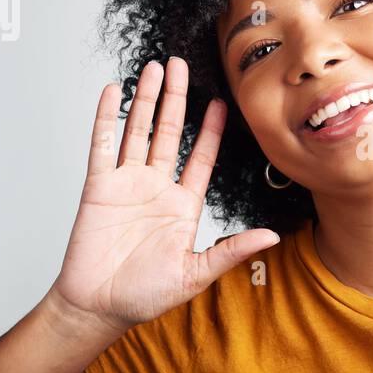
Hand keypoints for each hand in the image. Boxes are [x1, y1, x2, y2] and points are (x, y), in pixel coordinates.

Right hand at [51, 58, 279, 333]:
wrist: (99, 307)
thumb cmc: (146, 295)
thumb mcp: (196, 273)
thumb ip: (232, 250)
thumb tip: (273, 236)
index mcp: (184, 205)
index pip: (202, 158)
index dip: (212, 130)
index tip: (223, 102)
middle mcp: (157, 187)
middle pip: (170, 132)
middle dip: (178, 99)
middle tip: (184, 65)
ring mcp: (127, 183)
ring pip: (139, 131)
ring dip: (146, 100)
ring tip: (155, 68)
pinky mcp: (99, 186)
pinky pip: (103, 145)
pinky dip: (106, 118)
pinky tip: (113, 92)